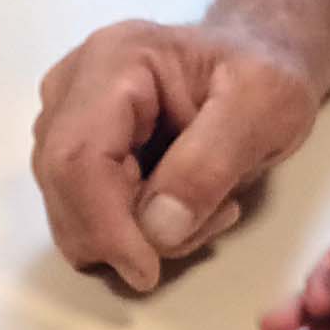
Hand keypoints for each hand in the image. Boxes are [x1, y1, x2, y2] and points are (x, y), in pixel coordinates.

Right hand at [31, 19, 318, 290]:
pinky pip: (81, 215)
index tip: (147, 271)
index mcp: (114, 60)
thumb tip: (157, 230)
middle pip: (64, 188)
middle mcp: (70, 87)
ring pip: (68, 210)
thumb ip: (211, 163)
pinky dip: (128, 232)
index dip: (103, 224)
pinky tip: (179, 208)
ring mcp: (63, 120)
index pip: (78, 156)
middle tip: (206, 223)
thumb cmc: (266, 73)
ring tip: (204, 207)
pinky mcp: (71, 151)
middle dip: (124, 235)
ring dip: (132, 235)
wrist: (258, 58)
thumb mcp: (265, 107)